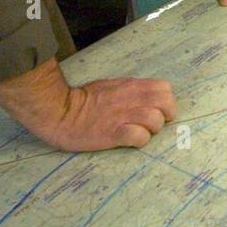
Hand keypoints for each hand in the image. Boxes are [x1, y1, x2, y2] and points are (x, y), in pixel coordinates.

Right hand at [0, 59, 177, 151]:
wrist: (59, 111)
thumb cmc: (83, 99)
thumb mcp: (111, 86)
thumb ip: (130, 90)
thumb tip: (145, 97)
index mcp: (131, 86)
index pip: (165, 88)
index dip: (166, 101)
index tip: (158, 110)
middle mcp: (132, 99)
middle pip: (167, 104)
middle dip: (166, 116)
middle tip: (153, 124)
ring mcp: (124, 116)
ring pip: (156, 121)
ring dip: (152, 130)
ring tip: (138, 133)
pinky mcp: (115, 133)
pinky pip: (140, 137)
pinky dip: (139, 141)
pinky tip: (129, 141)